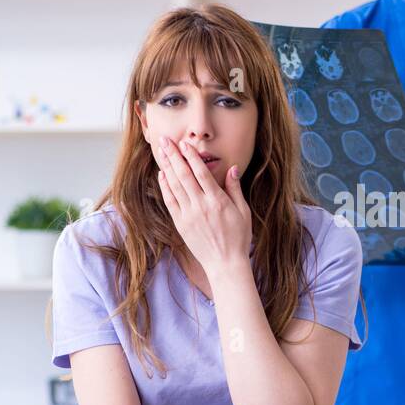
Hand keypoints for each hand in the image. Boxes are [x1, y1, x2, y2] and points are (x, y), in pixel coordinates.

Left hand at [155, 137, 251, 279]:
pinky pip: (170, 201)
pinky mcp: (181, 224)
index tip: (184, 143)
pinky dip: (165, 186)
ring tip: (161, 152)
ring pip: (174, 186)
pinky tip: (162, 175)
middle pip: (184, 175)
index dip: (191, 156)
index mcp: (217, 201)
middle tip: (165, 140)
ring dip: (167, 167)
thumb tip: (233, 168)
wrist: (225, 263)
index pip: (201, 172)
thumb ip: (235, 188)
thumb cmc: (238, 238)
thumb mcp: (243, 211)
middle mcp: (201, 206)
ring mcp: (189, 215)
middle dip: (174, 156)